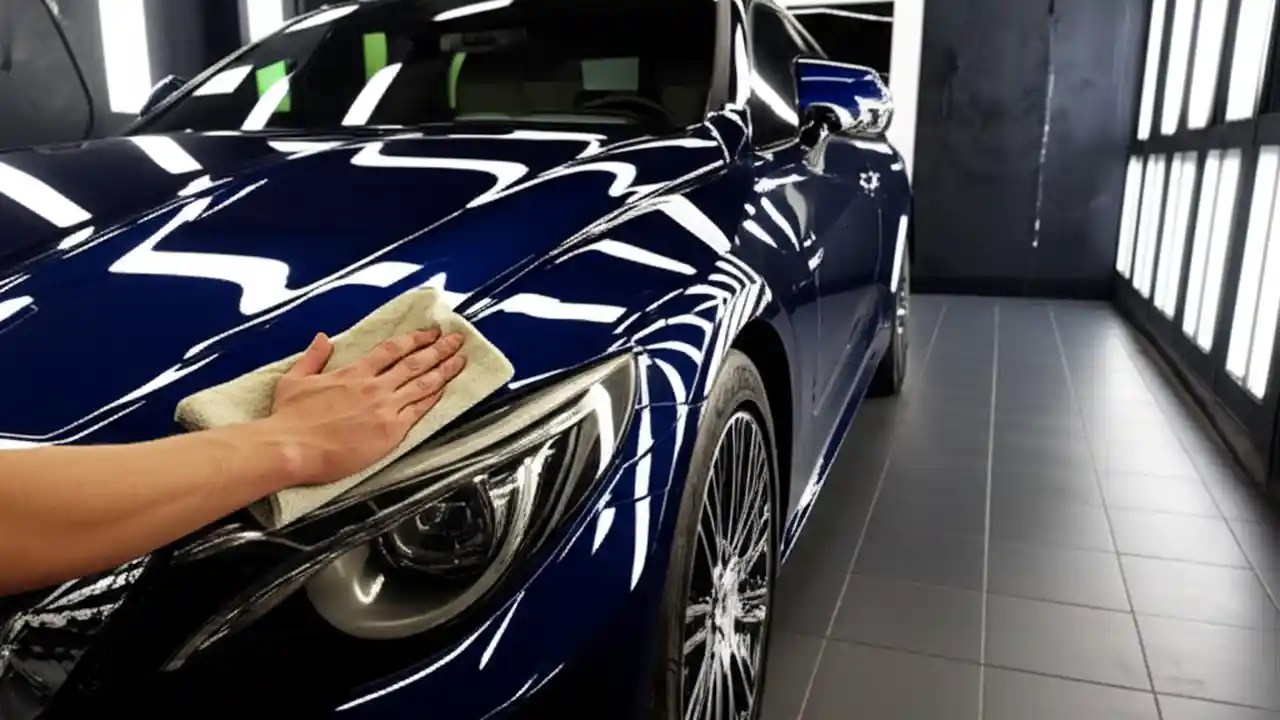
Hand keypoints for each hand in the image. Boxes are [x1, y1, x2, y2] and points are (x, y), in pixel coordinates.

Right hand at [263, 328, 466, 487]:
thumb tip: (322, 338)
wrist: (291, 448)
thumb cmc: (289, 418)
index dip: (414, 339)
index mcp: (353, 372)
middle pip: (414, 362)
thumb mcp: (294, 379)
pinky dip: (434, 398)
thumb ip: (313, 357)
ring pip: (422, 384)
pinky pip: (419, 411)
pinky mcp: (390, 432)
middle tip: (457, 340)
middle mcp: (374, 387)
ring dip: (444, 370)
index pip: (392, 350)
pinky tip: (445, 390)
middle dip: (439, 349)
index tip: (430, 332)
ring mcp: (385, 408)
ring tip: (460, 360)